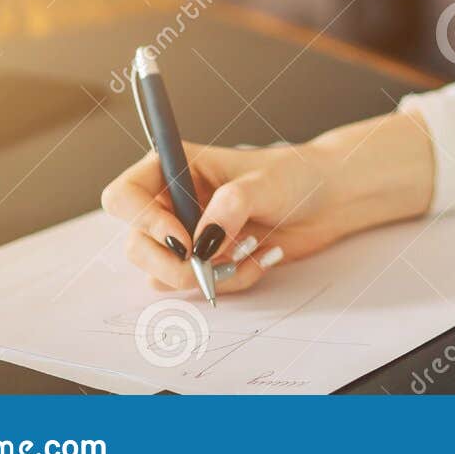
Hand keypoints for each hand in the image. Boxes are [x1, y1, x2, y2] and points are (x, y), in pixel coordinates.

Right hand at [100, 110, 434, 294]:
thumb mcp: (266, 183)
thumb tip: (201, 243)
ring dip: (203, 276)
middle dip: (172, 264)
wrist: (331, 199)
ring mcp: (187, 234)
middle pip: (134, 245)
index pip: (123, 196)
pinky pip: (197, 287)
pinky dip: (226, 283)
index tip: (183, 239)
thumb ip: (230, 208)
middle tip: (208, 268)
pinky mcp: (207, 260)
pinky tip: (258, 262)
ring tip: (248, 255)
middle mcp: (172, 201)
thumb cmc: (297, 175)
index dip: (142, 222)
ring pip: (161, 273)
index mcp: (174, 166)